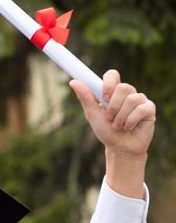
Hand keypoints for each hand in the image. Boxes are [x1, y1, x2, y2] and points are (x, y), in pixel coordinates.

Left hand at [75, 70, 154, 195]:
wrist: (119, 147)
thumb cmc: (106, 130)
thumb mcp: (92, 114)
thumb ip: (85, 97)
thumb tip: (73, 82)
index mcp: (113, 92)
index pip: (112, 75)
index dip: (108, 83)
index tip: (104, 97)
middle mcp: (128, 93)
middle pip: (123, 87)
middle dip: (113, 106)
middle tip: (110, 118)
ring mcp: (140, 100)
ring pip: (131, 99)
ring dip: (120, 117)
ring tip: (117, 125)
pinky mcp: (149, 109)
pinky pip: (141, 109)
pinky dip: (130, 121)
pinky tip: (128, 127)